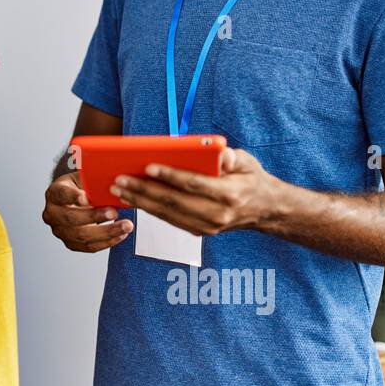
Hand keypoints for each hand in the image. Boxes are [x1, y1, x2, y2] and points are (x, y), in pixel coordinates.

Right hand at [42, 170, 133, 252]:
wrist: (75, 201)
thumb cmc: (81, 187)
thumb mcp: (84, 178)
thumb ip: (94, 180)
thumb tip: (116, 181)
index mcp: (54, 193)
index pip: (62, 194)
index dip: (73, 197)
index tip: (87, 198)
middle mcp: (52, 213)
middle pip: (71, 218)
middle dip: (94, 216)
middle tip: (114, 212)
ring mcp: (60, 231)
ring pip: (81, 235)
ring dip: (106, 232)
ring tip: (125, 226)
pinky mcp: (70, 243)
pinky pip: (89, 247)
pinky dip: (107, 242)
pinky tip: (120, 234)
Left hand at [109, 146, 282, 235]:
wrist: (264, 209)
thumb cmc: (251, 179)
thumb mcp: (247, 162)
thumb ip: (232, 158)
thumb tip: (220, 154)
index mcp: (230, 193)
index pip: (194, 184)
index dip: (170, 176)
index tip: (147, 166)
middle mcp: (218, 214)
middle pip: (174, 202)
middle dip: (144, 190)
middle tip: (120, 179)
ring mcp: (208, 227)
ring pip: (168, 214)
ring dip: (140, 202)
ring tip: (120, 190)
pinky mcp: (201, 232)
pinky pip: (170, 220)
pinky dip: (150, 210)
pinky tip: (133, 199)